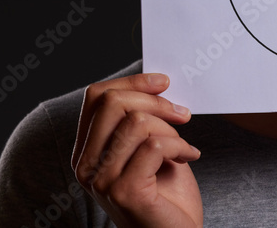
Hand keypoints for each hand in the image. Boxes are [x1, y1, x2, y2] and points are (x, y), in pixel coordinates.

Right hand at [71, 73, 202, 226]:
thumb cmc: (166, 194)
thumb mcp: (147, 148)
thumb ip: (140, 119)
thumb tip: (156, 82)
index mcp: (86, 151)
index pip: (96, 97)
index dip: (132, 82)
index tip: (164, 82)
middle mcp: (86, 166)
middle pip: (113, 102)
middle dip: (156, 102)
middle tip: (182, 115)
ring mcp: (102, 180)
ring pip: (137, 122)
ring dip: (171, 129)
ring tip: (182, 146)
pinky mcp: (125, 192)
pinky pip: (155, 146)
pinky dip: (181, 146)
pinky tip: (190, 156)